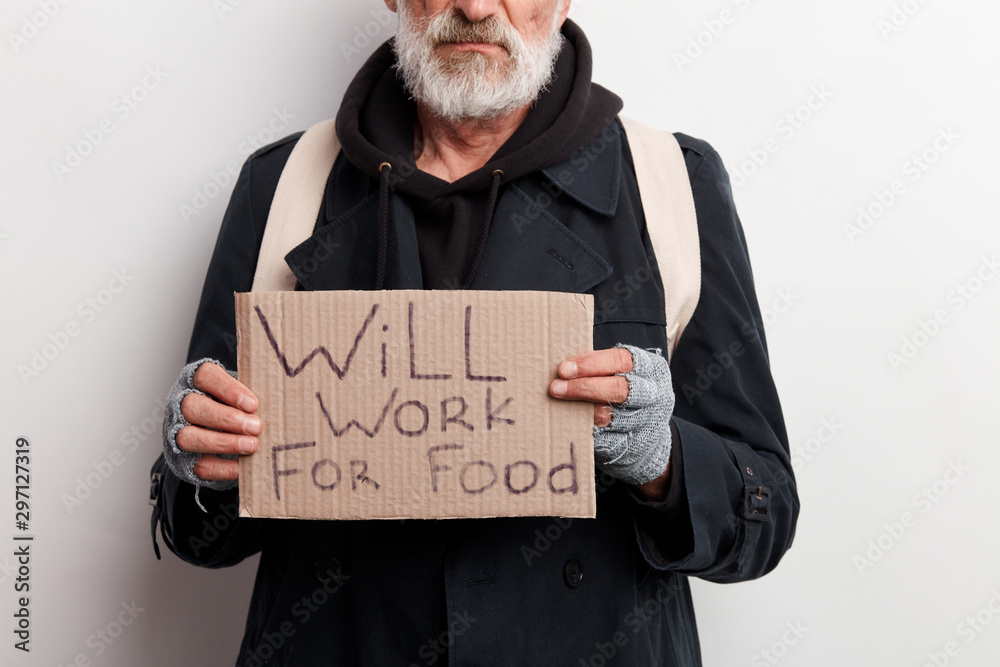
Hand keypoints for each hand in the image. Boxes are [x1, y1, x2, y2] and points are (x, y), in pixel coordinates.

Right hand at [176, 363, 260, 481]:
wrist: (222, 435)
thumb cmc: (236, 407)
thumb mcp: (242, 394)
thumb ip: (252, 396)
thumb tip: (281, 400)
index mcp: (197, 381)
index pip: (205, 376)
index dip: (228, 389)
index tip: (253, 404)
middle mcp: (182, 405)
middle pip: (193, 407)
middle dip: (226, 419)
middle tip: (256, 427)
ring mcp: (178, 432)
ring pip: (189, 437)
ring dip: (223, 442)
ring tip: (252, 446)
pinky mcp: (184, 459)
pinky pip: (199, 464)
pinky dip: (223, 467)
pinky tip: (243, 466)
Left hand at [549, 345, 673, 491]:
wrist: (650, 430)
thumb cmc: (629, 391)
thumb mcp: (624, 372)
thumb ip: (600, 368)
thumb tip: (563, 368)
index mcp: (651, 368)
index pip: (621, 360)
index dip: (590, 363)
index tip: (564, 369)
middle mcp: (652, 394)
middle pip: (619, 388)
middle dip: (584, 387)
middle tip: (556, 387)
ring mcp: (645, 420)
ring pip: (610, 415)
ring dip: (581, 409)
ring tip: (560, 403)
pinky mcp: (633, 443)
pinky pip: (605, 437)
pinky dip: (586, 428)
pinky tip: (572, 422)